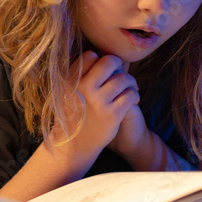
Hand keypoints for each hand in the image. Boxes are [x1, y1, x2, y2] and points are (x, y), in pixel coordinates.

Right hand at [51, 51, 139, 167]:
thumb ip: (80, 75)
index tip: (104, 70)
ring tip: (130, 88)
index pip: (91, 55)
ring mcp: (98, 101)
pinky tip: (132, 100)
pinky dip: (135, 95)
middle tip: (120, 73)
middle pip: (109, 61)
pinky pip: (131, 95)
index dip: (100, 60)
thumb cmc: (72, 116)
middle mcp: (84, 88)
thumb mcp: (66, 92)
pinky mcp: (112, 114)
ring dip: (130, 82)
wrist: (72, 146)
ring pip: (123, 78)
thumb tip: (100, 54)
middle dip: (118, 65)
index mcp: (71, 80)